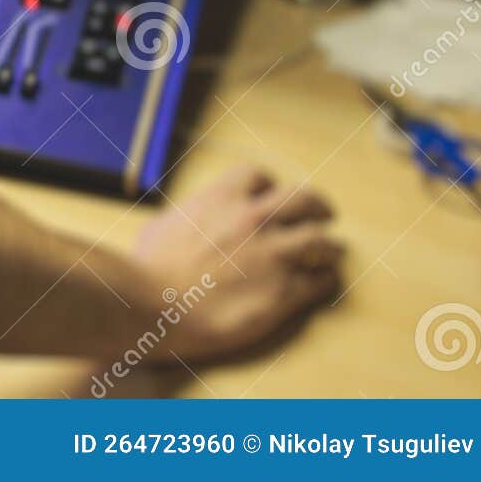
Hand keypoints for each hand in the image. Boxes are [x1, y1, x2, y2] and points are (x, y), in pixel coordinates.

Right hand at [131, 165, 342, 362]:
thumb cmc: (148, 268)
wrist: (155, 304)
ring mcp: (273, 255)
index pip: (260, 176)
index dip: (269, 188)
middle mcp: (253, 219)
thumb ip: (185, 218)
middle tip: (323, 216)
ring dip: (329, 246)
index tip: (271, 199)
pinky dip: (324, 279)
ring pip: (322, 240)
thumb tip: (183, 223)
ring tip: (332, 253)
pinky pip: (321, 281)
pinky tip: (321, 283)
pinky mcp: (284, 292)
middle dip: (317, 207)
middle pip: (305, 199)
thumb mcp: (161, 226)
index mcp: (221, 197)